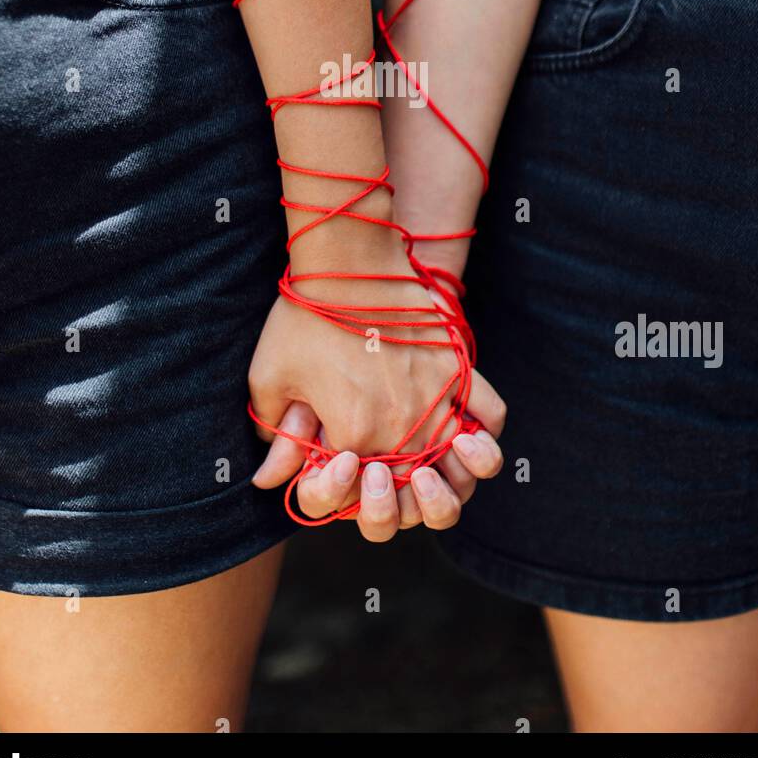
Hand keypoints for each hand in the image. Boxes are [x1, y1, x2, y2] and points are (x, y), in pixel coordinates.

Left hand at [249, 272, 505, 540]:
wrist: (346, 262)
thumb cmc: (303, 318)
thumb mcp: (271, 379)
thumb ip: (276, 439)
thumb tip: (265, 481)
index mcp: (354, 440)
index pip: (361, 495)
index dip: (350, 489)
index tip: (343, 468)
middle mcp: (402, 430)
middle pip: (418, 491)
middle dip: (404, 496)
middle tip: (392, 476)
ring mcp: (437, 401)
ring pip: (464, 465)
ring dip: (452, 475)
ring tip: (435, 465)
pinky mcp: (458, 370)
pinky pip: (491, 415)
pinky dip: (484, 430)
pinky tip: (466, 431)